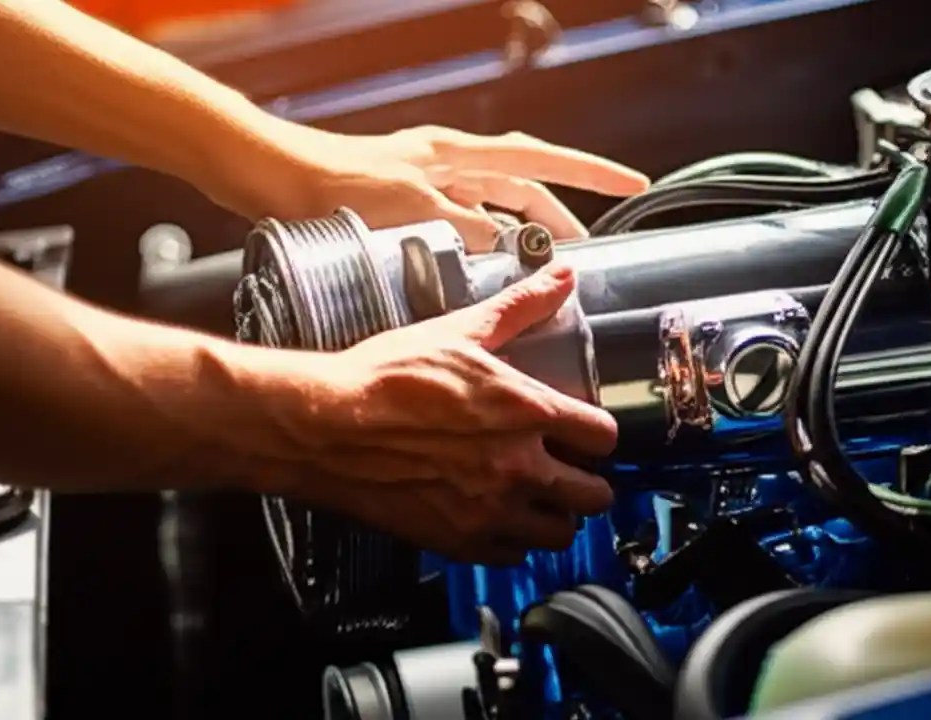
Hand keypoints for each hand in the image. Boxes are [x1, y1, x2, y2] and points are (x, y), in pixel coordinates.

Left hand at [222, 121, 649, 251]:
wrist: (267, 174)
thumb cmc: (332, 183)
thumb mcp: (410, 208)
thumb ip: (464, 227)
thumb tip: (507, 245)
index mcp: (457, 153)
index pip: (542, 161)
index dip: (591, 174)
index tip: (633, 186)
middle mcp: (448, 162)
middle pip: (523, 187)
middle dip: (558, 216)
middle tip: (586, 250)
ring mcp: (427, 181)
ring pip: (493, 208)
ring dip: (519, 233)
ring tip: (541, 266)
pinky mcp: (405, 202)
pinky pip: (462, 224)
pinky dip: (480, 244)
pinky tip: (482, 269)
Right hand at [279, 263, 616, 564]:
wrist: (324, 426)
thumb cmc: (385, 379)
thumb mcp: (459, 331)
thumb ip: (520, 306)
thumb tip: (561, 275)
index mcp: (527, 412)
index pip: (606, 437)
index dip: (597, 434)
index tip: (583, 432)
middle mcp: (519, 467)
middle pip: (596, 496)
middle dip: (587, 481)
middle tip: (568, 470)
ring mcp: (491, 510)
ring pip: (561, 533)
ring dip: (555, 516)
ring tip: (538, 498)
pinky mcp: (460, 541)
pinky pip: (514, 556)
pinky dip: (512, 541)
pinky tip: (497, 517)